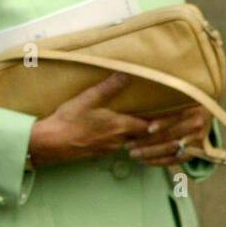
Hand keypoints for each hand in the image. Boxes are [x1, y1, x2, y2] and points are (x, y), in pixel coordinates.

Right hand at [28, 72, 154, 167]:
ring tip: (138, 126)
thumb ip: (109, 87)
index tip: (175, 117)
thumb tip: (128, 73)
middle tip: (159, 120)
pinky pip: (116, 147)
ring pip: (129, 143)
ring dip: (136, 136)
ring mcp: (108, 149)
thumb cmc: (69, 121)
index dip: (164, 122)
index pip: (152, 127)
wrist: (50, 143)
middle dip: (151, 130)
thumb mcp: (88, 99)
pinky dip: (121, 140)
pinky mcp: (97, 154)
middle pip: (143, 137)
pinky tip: (113, 134)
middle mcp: (119, 140)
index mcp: (121, 126)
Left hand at [126, 104, 212, 166]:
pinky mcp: (195, 151)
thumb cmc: (179, 103)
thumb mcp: (173, 98)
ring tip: (133, 153)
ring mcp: (197, 139)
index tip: (148, 129)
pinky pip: (176, 159)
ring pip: (171, 149)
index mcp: (191, 108)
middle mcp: (196, 124)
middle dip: (147, 142)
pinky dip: (159, 161)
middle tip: (128, 145)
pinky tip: (145, 161)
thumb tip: (133, 101)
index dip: (163, 123)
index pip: (176, 117)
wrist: (204, 112)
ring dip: (150, 153)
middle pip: (170, 136)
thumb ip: (159, 101)